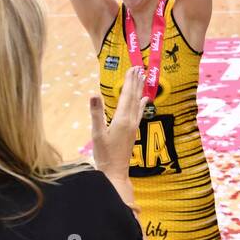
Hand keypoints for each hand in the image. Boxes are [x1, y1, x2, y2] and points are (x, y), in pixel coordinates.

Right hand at [90, 67, 146, 183]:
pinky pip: (139, 112)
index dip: (129, 81)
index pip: (126, 95)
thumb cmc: (104, 154)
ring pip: (138, 103)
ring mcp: (133, 126)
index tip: (132, 68)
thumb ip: (96, 113)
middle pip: (134, 97)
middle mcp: (131, 121)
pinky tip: (145, 99)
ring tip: (143, 77)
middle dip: (136, 81)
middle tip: (139, 67)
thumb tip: (94, 94)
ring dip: (140, 89)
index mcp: (122, 119)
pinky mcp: (133, 131)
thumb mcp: (96, 134)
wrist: (115, 171)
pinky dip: (142, 103)